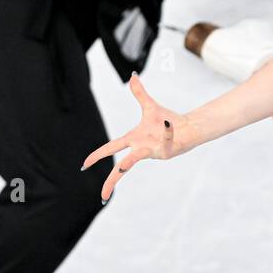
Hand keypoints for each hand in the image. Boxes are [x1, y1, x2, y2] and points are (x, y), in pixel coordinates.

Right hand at [80, 72, 196, 202]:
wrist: (188, 126)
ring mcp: (152, 152)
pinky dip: (164, 130)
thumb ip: (139, 93)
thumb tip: (132, 76)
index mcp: (133, 140)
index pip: (111, 148)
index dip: (97, 156)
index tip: (84, 165)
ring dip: (127, 164)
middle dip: (111, 181)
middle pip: (121, 167)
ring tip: (119, 170)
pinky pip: (162, 139)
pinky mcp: (165, 152)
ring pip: (135, 160)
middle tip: (103, 196)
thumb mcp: (150, 106)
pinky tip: (167, 123)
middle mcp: (140, 148)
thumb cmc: (168, 120)